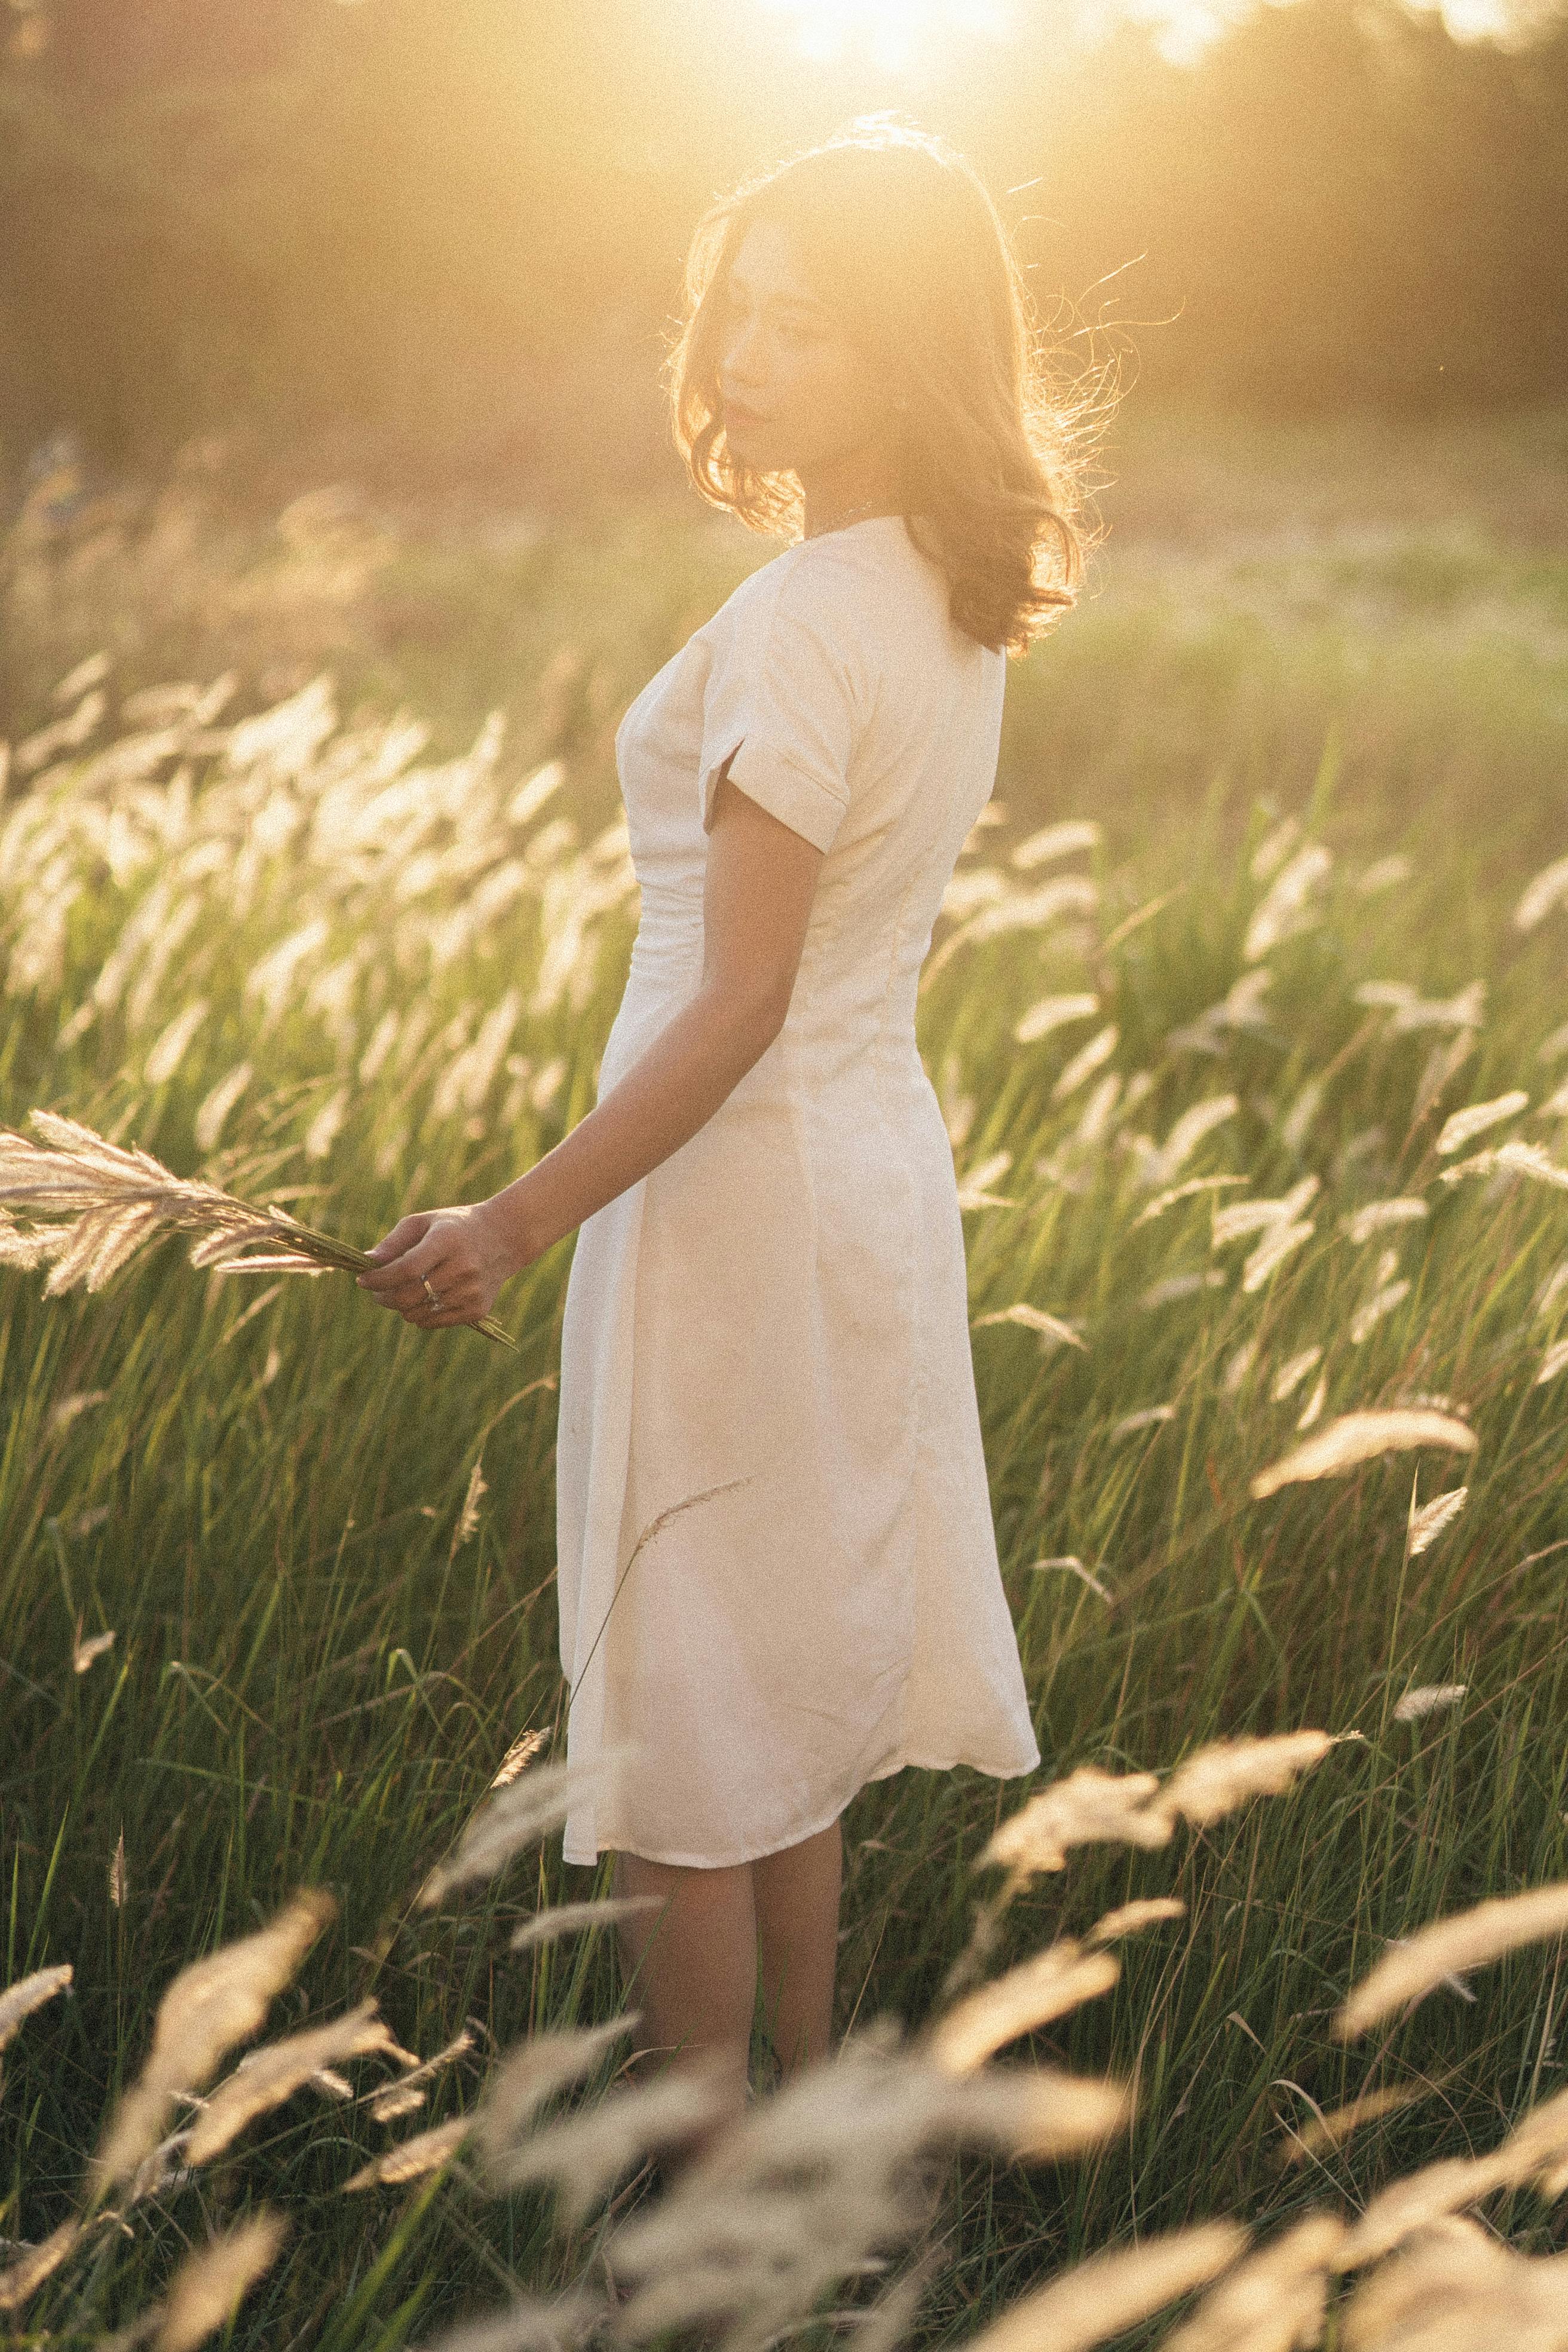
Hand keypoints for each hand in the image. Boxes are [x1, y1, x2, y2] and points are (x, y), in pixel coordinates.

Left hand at [355, 1200, 515, 1330]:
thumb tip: (367, 1262)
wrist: (503, 1239)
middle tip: (376, 1292)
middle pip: (409, 1296)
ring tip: (403, 1292)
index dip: (379, 1279)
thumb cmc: (453, 1228)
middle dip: (383, 1297)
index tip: (362, 1280)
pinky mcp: (477, 1310)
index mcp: (448, 1241)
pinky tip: (424, 1299)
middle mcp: (463, 1267)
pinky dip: (420, 1315)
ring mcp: (472, 1291)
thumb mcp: (424, 1222)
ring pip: (418, 1314)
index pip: (406, 1269)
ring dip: (401, 1307)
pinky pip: (434, 1322)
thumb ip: (394, 1242)